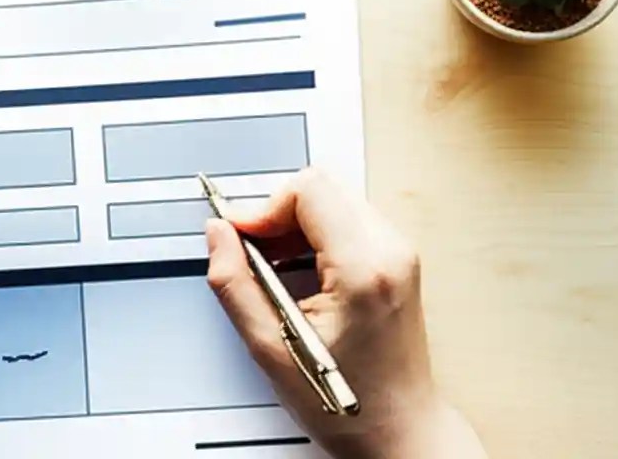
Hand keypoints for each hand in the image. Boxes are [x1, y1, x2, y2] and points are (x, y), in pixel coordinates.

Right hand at [205, 168, 485, 458]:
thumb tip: (218, 236)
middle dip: (277, 212)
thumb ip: (235, 284)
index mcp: (364, 269)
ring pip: (333, 199)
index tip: (239, 235)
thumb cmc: (350, 404)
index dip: (262, 208)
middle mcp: (390, 252)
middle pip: (321, 187)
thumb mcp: (271, 349)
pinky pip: (347, 220)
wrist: (398, 430)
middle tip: (252, 249)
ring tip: (272, 264)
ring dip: (294, 223)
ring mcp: (399, 254)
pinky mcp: (397, 260)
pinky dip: (314, 234)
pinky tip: (297, 269)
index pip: (308, 191)